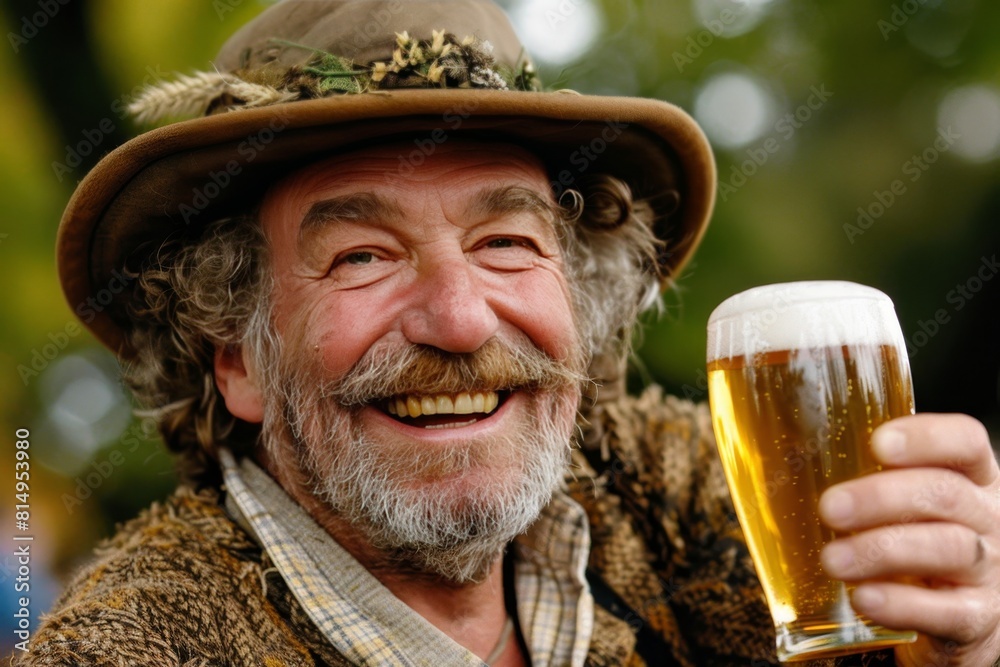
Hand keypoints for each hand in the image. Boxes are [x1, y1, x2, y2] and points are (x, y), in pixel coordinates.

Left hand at [818, 413, 999, 666]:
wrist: (955, 613)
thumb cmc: (916, 538)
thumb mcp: (904, 501)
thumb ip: (865, 474)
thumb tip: (777, 455)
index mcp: (971, 477)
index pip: (964, 442)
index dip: (927, 438)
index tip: (877, 443)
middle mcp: (987, 518)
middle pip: (946, 494)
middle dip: (882, 497)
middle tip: (829, 507)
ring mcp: (988, 570)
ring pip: (948, 548)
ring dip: (882, 550)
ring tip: (832, 559)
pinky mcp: (977, 619)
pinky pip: (948, 612)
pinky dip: (902, 604)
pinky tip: (864, 598)